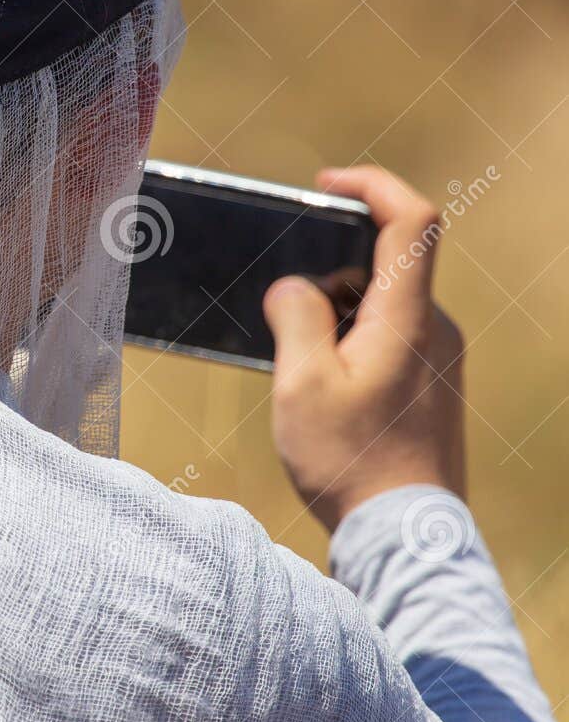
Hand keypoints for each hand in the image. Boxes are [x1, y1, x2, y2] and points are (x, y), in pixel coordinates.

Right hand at [262, 166, 465, 532]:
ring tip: (298, 369)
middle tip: (284, 313)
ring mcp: (438, 360)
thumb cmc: (352, 462)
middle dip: (328, 273)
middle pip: (384, 264)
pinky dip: (349, 345)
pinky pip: (388, 341)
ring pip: (381, 307)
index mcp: (407, 317)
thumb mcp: (301, 384)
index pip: (411, 219)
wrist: (403, 537)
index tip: (325, 186)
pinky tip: (320, 392)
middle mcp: (434, 330)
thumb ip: (294, 317)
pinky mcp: (431, 388)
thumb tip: (291, 287)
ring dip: (334, 317)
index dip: (370, 185)